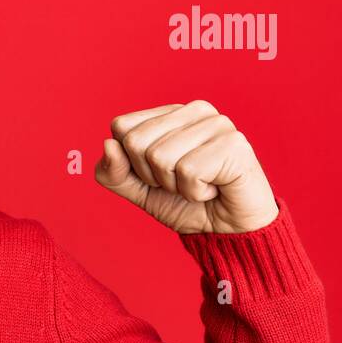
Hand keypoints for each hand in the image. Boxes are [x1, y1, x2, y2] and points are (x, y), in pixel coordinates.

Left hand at [94, 101, 279, 233]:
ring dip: (175, 186)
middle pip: (136, 142)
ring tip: (201, 185)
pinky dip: (195, 192)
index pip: (121, 127)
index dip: (131, 162)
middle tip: (182, 182)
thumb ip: (113, 172)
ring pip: (160, 157)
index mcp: (171, 113)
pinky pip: (188, 171)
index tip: (159, 173)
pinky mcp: (234, 144)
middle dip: (152, 175)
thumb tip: (108, 144)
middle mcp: (195, 111)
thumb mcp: (138, 190)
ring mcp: (217, 124)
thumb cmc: (186, 205)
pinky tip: (215, 189)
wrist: (227, 231)